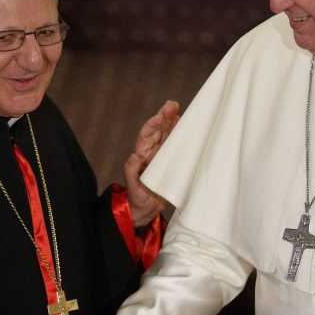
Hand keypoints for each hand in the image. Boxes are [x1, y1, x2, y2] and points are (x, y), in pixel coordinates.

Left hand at [125, 100, 178, 225]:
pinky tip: (182, 123)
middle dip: (164, 116)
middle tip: (172, 104)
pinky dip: (178, 133)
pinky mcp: (170, 160)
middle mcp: (151, 152)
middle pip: (157, 130)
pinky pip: (174, 143)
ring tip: (177, 108)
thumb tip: (134, 156)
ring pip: (166, 133)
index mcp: (142, 155)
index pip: (146, 135)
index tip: (161, 115)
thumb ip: (131, 172)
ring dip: (171, 121)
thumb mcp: (133, 187)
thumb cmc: (138, 198)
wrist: (147, 209)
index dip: (153, 124)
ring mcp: (161, 155)